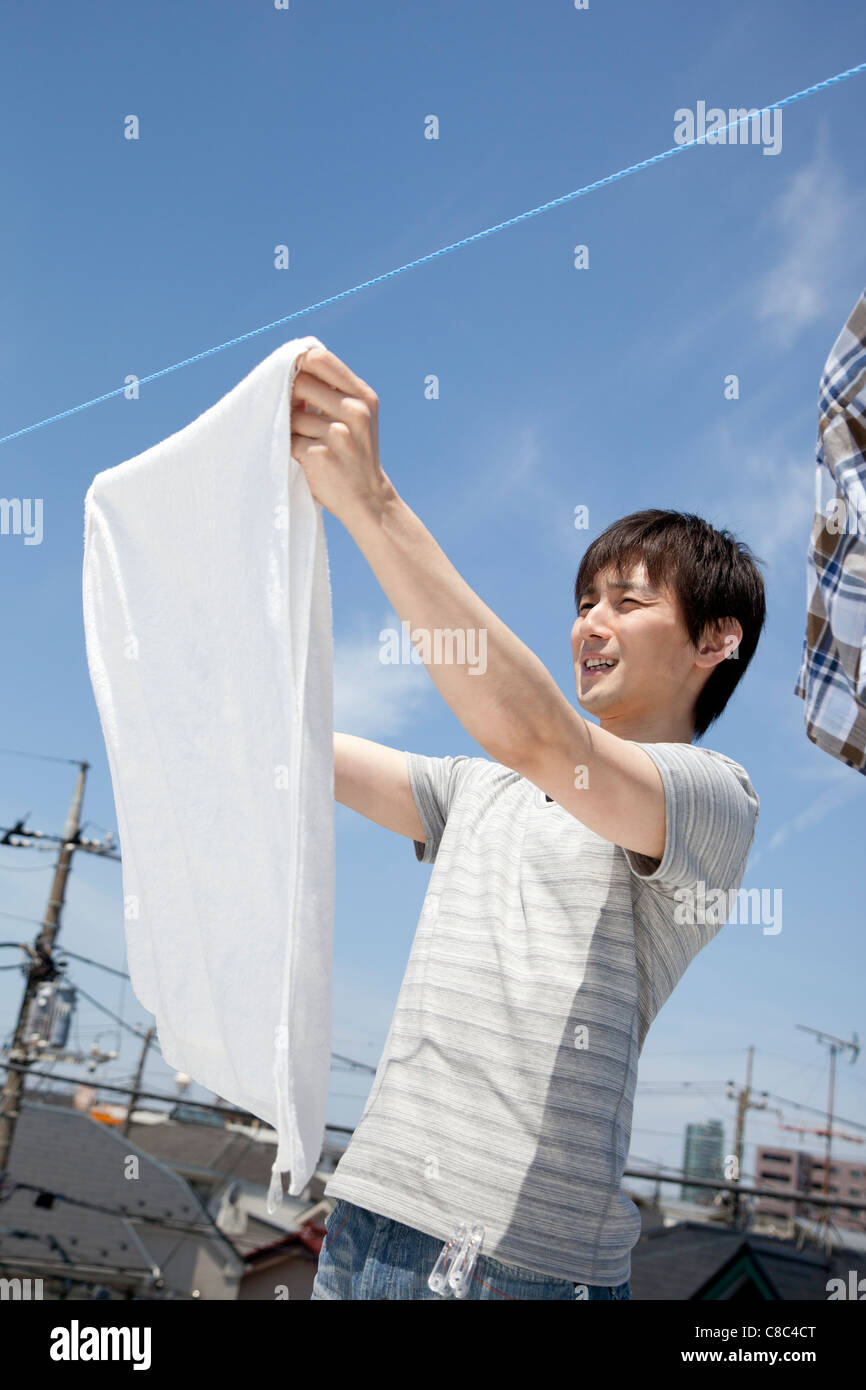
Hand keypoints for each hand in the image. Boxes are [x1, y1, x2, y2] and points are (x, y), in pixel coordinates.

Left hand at [290, 345, 394, 522]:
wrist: (368, 499)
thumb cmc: (355, 454)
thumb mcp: (357, 416)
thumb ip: (333, 391)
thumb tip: (292, 367)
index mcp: (363, 396)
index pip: (320, 358)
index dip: (299, 362)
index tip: (291, 375)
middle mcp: (355, 411)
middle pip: (301, 383)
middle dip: (291, 399)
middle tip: (297, 417)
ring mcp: (338, 434)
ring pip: (292, 416)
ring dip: (292, 430)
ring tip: (309, 444)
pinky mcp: (320, 455)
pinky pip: (289, 441)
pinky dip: (292, 450)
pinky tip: (308, 460)